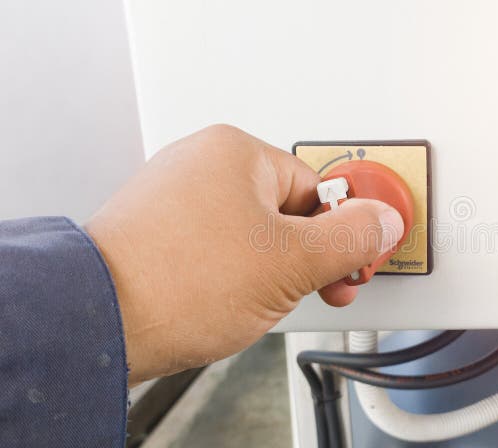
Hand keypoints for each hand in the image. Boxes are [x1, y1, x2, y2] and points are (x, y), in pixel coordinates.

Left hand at [85, 124, 402, 384]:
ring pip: (251, 233)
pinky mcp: (157, 232)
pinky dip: (232, 275)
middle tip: (311, 287)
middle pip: (285, 210)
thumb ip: (351, 238)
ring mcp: (173, 198)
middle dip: (305, 258)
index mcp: (236, 152)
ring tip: (257, 299)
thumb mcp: (293, 262)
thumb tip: (382, 221)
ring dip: (269, 270)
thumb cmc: (179, 284)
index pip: (318, 190)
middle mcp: (200, 163)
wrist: (99, 324)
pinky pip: (217, 247)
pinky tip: (228, 301)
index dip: (339, 236)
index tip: (348, 265)